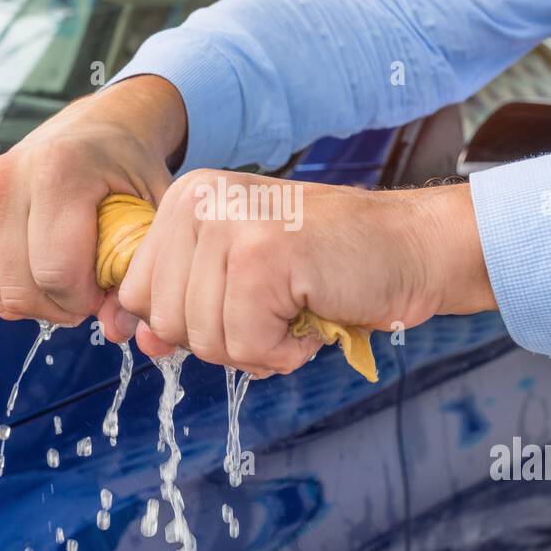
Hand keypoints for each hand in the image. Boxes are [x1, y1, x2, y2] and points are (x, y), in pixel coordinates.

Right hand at [0, 75, 186, 339]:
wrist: (98, 127)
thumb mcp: (154, 211)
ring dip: (43, 301)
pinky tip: (52, 262)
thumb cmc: (131, 168)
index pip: (57, 273)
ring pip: (2, 292)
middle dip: (64, 307)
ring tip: (77, 277)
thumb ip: (141, 270)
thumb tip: (115, 330)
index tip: (110, 288)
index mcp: (58, 170)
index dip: (88, 300)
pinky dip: (23, 286)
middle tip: (95, 290)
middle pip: (22, 289)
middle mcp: (8, 179)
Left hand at [117, 169, 496, 376]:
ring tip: (297, 307)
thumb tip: (138, 341)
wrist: (412, 249)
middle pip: (166, 322)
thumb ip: (184, 301)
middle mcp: (199, 200)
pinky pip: (247, 345)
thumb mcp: (239, 276)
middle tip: (276, 309)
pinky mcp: (263, 256)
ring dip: (259, 346)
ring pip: (204, 340)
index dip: (190, 322)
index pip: (137, 294)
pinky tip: (312, 317)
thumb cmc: (330, 266)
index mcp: (185, 199)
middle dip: (224, 338)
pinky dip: (286, 351)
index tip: (242, 304)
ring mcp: (230, 224)